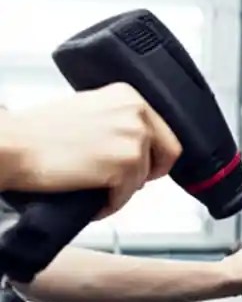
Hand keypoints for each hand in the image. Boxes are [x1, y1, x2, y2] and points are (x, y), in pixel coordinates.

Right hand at [0, 83, 181, 217]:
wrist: (14, 145)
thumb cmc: (39, 132)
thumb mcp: (89, 109)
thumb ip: (118, 120)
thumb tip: (137, 141)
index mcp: (129, 96)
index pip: (163, 132)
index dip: (152, 154)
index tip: (140, 166)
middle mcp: (137, 113)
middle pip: (167, 154)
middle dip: (146, 173)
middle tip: (123, 183)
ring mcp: (133, 139)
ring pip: (142, 179)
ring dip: (120, 191)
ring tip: (94, 191)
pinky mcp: (124, 166)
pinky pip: (125, 196)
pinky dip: (109, 205)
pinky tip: (92, 202)